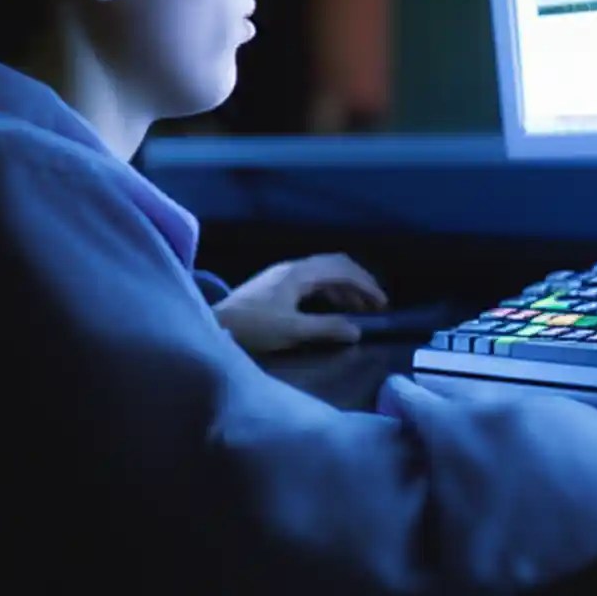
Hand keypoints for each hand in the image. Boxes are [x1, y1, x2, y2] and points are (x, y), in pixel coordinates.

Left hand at [213, 253, 387, 352]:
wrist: (214, 326)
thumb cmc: (253, 327)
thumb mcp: (292, 330)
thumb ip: (327, 328)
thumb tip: (358, 330)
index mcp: (300, 273)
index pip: (343, 269)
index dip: (366, 284)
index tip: (383, 303)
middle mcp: (294, 267)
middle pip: (336, 265)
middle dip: (359, 282)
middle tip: (376, 303)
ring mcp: (284, 274)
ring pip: (324, 273)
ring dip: (346, 288)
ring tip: (360, 309)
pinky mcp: (277, 285)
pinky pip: (313, 281)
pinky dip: (331, 292)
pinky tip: (334, 307)